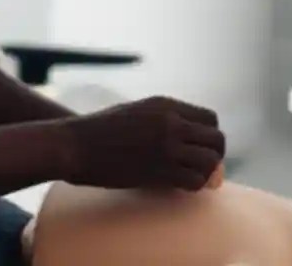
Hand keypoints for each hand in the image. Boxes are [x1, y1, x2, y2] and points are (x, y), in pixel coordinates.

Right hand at [61, 96, 225, 190]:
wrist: (75, 144)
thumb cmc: (100, 130)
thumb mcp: (137, 111)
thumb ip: (163, 120)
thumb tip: (187, 138)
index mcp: (166, 105)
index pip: (210, 119)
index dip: (209, 136)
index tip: (199, 148)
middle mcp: (171, 122)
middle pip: (216, 140)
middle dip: (215, 155)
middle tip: (202, 167)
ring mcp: (167, 146)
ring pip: (210, 162)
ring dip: (206, 173)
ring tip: (191, 178)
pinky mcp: (159, 170)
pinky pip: (194, 180)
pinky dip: (193, 186)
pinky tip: (180, 185)